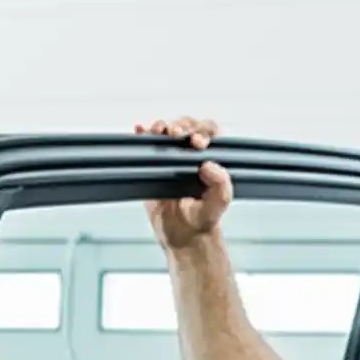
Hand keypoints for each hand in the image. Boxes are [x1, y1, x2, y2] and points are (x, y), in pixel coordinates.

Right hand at [134, 116, 233, 249]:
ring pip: (167, 131)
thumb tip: (207, 165)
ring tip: (157, 130)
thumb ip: (220, 185)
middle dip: (180, 125)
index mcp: (212, 157)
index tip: (196, 143)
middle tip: (175, 135)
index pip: (210, 132)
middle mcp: (192, 154)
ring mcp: (172, 158)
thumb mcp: (218, 204)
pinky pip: (148, 144)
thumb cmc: (203, 218)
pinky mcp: (154, 165)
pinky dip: (143, 134)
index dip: (203, 131)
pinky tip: (140, 131)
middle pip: (186, 126)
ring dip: (162, 126)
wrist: (182, 234)